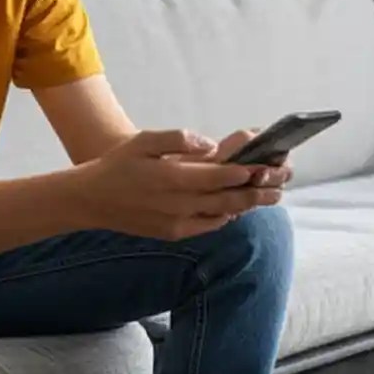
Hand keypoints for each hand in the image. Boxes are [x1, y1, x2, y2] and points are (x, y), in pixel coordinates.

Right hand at [75, 129, 282, 240]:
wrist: (92, 201)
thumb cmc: (119, 165)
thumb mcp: (144, 141)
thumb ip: (177, 139)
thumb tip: (208, 144)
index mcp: (170, 178)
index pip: (216, 176)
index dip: (243, 173)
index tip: (265, 166)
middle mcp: (177, 205)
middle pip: (227, 199)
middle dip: (257, 191)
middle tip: (282, 184)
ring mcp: (177, 223)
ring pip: (222, 214)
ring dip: (248, 204)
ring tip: (272, 194)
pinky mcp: (175, 233)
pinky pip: (209, 225)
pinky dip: (227, 215)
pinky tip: (239, 206)